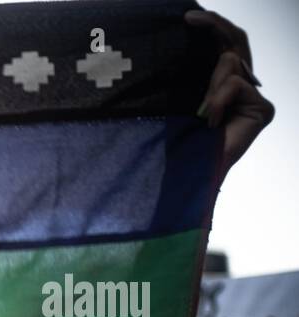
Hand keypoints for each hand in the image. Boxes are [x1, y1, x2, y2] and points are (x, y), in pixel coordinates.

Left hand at [186, 10, 274, 172]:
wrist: (189, 174)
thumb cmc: (178, 141)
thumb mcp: (182, 97)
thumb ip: (194, 72)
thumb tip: (187, 34)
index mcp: (224, 83)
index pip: (226, 45)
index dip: (213, 26)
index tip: (187, 17)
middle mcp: (244, 87)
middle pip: (236, 42)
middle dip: (214, 27)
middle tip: (189, 19)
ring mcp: (257, 97)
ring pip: (231, 63)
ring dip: (210, 84)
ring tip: (201, 113)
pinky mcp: (264, 109)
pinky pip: (235, 83)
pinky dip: (218, 98)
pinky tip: (211, 120)